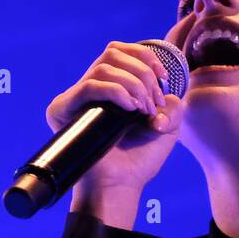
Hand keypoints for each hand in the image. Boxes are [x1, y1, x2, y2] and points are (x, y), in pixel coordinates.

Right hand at [45, 40, 187, 214]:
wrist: (121, 185)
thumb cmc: (141, 161)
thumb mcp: (168, 128)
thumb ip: (174, 105)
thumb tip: (166, 92)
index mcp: (112, 87)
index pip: (120, 52)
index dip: (144, 56)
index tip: (164, 78)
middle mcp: (92, 89)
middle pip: (113, 52)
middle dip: (142, 73)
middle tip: (153, 102)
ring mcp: (76, 98)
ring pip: (104, 66)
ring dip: (132, 84)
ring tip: (143, 110)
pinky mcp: (63, 110)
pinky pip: (90, 85)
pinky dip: (115, 91)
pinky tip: (130, 108)